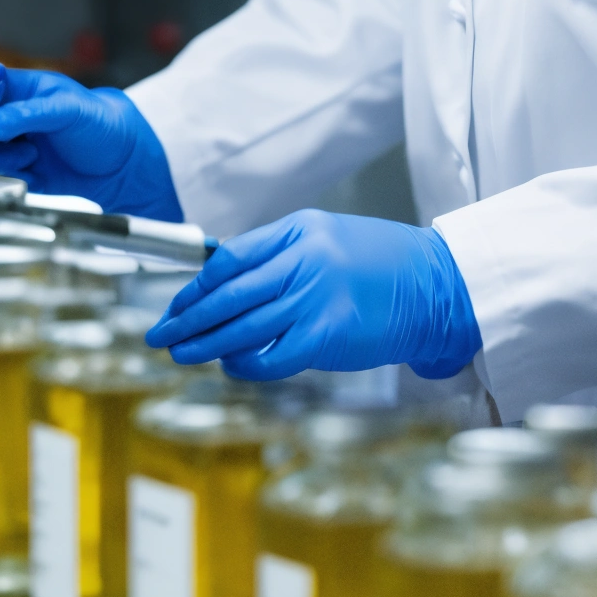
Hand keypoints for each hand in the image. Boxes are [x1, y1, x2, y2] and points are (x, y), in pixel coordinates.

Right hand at [0, 66, 179, 217]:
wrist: (128, 167)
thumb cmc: (102, 124)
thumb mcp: (68, 109)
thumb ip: (22, 115)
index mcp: (18, 90)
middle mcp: (8, 118)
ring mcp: (11, 147)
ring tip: (29, 156)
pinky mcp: (18, 176)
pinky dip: (5, 175)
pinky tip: (31, 170)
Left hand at [147, 210, 480, 381]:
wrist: (435, 286)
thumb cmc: (382, 264)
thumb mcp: (328, 238)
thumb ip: (281, 254)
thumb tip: (228, 281)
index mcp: (299, 230)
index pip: (230, 259)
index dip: (196, 286)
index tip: (176, 304)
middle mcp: (304, 260)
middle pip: (227, 294)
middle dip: (187, 318)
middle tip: (160, 334)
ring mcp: (315, 298)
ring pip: (242, 326)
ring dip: (205, 344)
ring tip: (180, 354)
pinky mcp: (326, 336)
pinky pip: (270, 357)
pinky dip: (244, 365)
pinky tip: (231, 366)